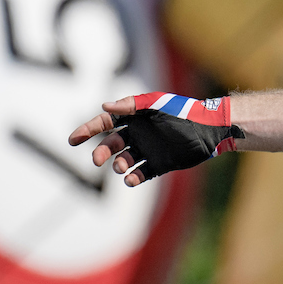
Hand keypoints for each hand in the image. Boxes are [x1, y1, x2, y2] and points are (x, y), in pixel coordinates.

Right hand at [68, 93, 243, 187]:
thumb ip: (131, 105)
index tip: (73, 140)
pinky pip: (141, 174)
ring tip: (122, 166)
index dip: (87, 130)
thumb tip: (104, 107)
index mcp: (134, 117)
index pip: (104, 123)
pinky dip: (133, 178)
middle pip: (111, 144)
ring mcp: (148, 150)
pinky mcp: (159, 164)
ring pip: (124, 161)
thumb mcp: (156, 104)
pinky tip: (131, 179)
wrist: (209, 128)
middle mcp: (138, 134)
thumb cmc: (183, 111)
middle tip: (97, 159)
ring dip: (118, 164)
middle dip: (101, 152)